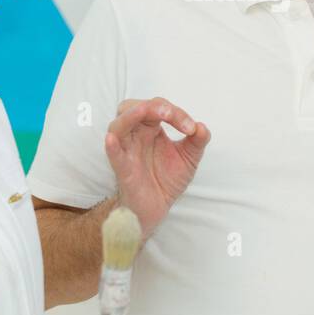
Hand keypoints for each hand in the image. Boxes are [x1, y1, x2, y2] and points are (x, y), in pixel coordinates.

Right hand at [105, 98, 210, 238]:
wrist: (159, 207)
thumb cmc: (168, 178)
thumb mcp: (189, 157)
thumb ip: (197, 141)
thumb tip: (201, 127)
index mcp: (150, 128)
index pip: (158, 108)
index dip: (176, 114)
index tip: (192, 128)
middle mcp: (136, 135)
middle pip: (132, 107)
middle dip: (151, 106)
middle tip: (169, 114)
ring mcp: (127, 151)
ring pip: (118, 126)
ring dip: (131, 116)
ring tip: (144, 111)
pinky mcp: (123, 170)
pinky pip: (114, 156)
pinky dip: (112, 146)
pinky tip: (112, 139)